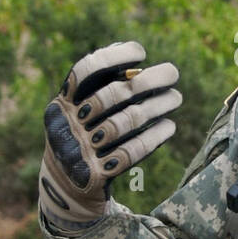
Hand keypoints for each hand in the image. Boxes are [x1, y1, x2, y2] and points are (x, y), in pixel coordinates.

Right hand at [40, 41, 180, 223]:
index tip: (141, 53)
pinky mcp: (96, 176)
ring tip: (176, 98)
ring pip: (125, 122)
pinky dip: (153, 137)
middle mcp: (66, 125)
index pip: (84, 71)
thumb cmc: (83, 137)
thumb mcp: (80, 109)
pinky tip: (169, 126)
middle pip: (112, 95)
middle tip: (173, 72)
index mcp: (61, 104)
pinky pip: (131, 152)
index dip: (113, 57)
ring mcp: (80, 151)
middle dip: (148, 80)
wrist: (66, 189)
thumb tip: (130, 50)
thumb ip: (100, 83)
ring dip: (157, 106)